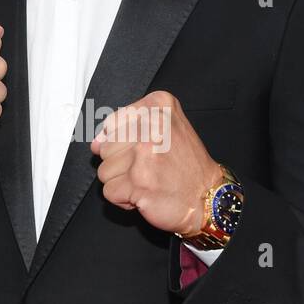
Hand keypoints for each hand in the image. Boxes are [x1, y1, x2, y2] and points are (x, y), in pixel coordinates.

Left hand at [89, 90, 219, 235]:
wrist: (208, 197)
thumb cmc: (186, 166)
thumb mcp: (164, 129)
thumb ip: (126, 128)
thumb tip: (95, 143)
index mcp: (159, 105)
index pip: (113, 122)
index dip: (123, 144)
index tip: (145, 151)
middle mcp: (152, 125)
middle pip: (106, 147)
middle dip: (122, 164)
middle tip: (150, 168)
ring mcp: (144, 153)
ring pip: (104, 170)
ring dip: (122, 182)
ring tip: (149, 181)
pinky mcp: (138, 181)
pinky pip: (109, 191)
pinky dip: (123, 198)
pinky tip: (145, 194)